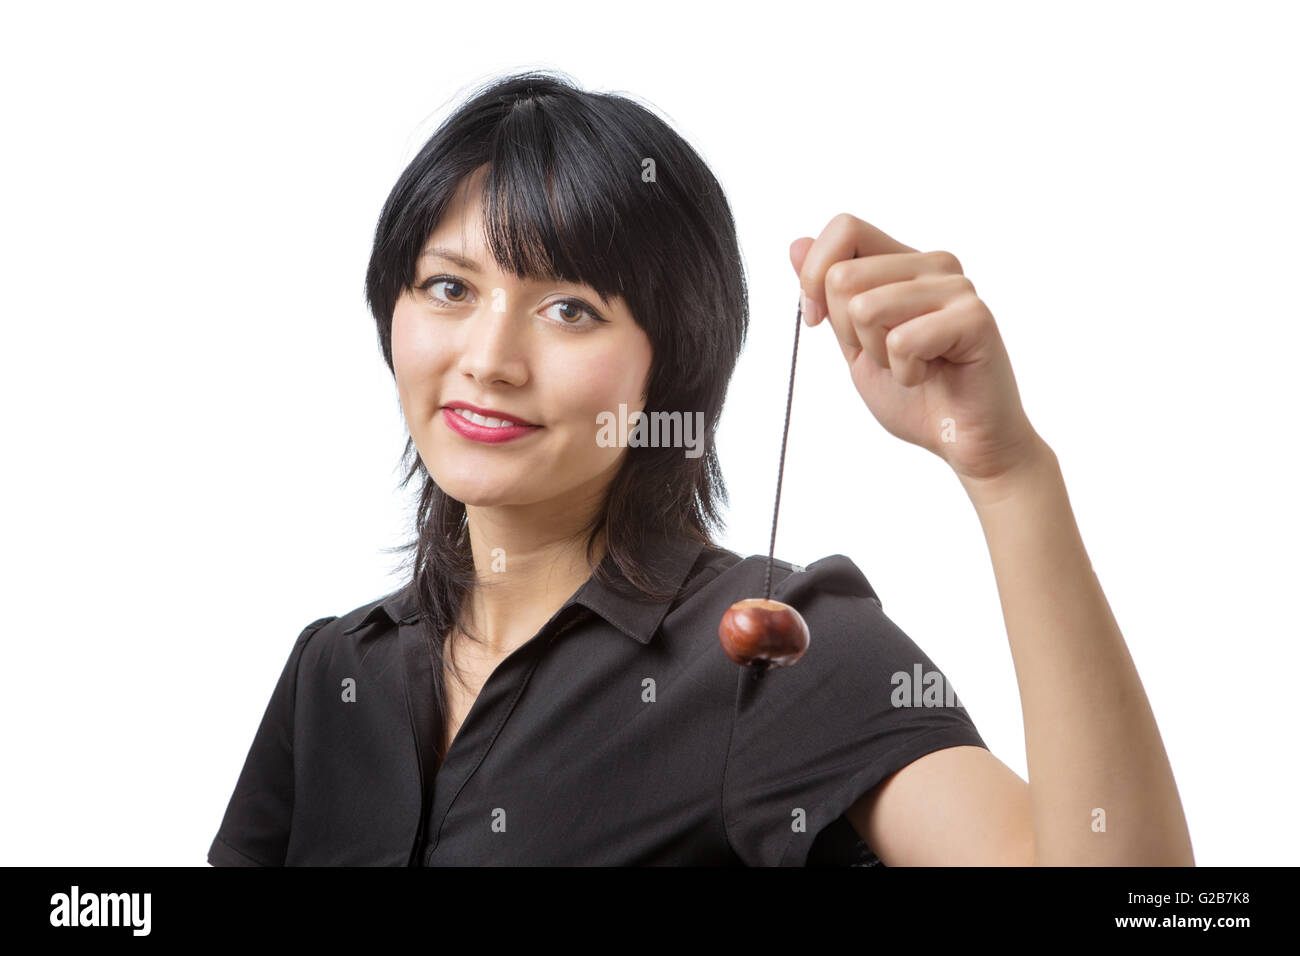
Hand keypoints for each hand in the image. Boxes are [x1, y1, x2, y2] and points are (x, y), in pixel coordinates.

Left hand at [792, 213, 1041, 482]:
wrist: (962, 441)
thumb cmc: (916, 395)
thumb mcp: (853, 342)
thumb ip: (828, 296)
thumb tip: (796, 245)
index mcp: (903, 263)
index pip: (844, 228)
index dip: (814, 276)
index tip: (818, 319)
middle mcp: (933, 264)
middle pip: (843, 276)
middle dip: (848, 332)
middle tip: (887, 355)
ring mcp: (957, 287)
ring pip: (867, 308)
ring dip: (878, 354)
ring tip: (913, 365)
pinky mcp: (974, 318)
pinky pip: (902, 340)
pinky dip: (906, 372)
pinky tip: (932, 375)